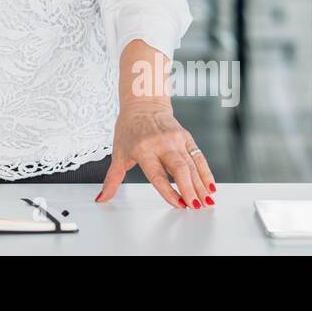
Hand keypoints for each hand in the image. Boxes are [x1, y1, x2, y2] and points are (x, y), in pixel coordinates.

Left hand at [96, 98, 215, 208]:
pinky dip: (206, 173)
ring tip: (207, 202)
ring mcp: (175, 139)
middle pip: (179, 169)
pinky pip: (198, 157)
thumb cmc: (128, 129)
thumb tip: (102, 198)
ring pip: (192, 165)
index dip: (169, 191)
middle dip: (190, 189)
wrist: (142, 103)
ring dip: (201, 185)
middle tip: (197, 207)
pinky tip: (210, 186)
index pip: (158, 174)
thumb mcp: (118, 153)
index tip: (179, 204)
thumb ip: (112, 179)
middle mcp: (161, 143)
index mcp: (143, 149)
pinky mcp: (186, 136)